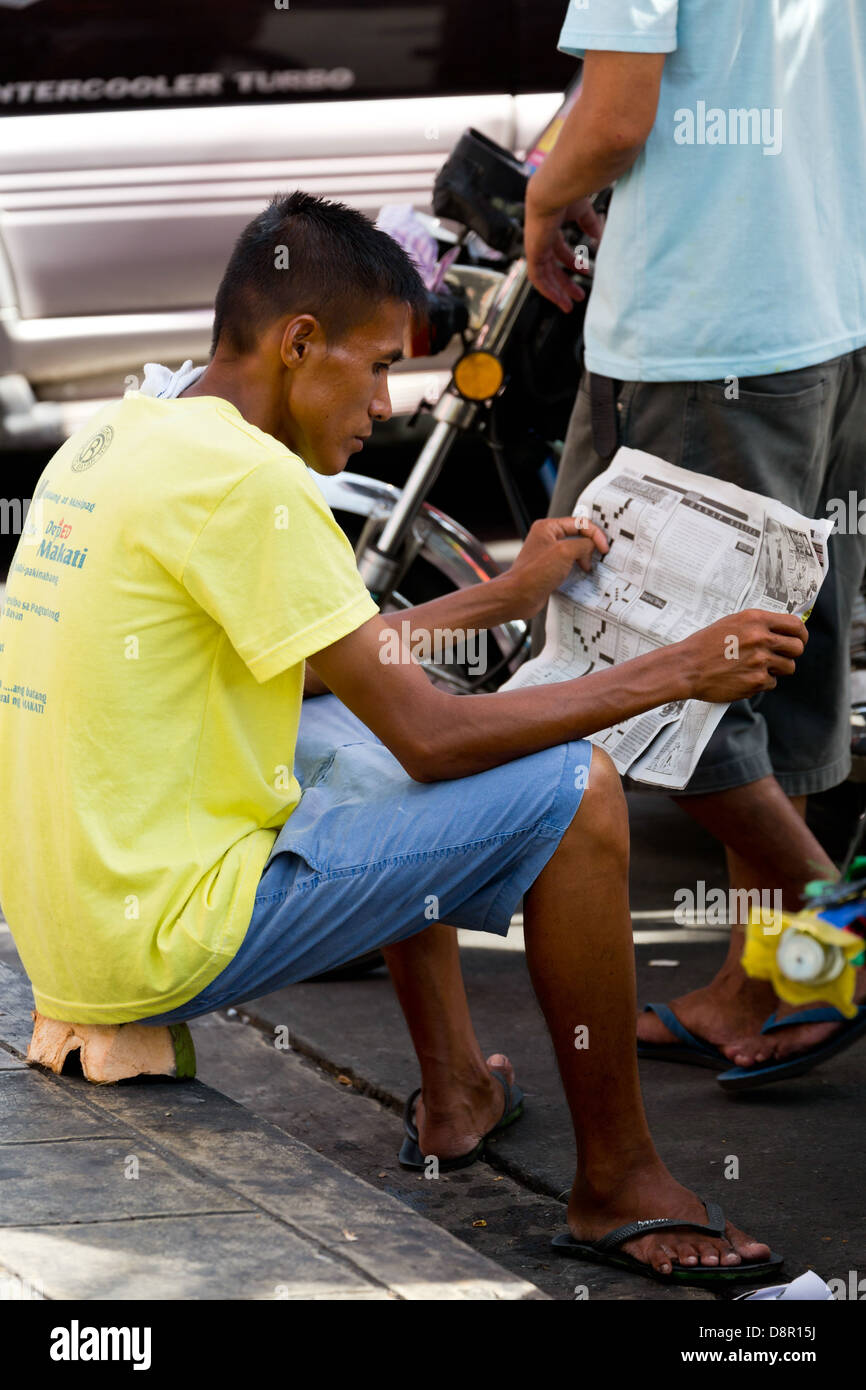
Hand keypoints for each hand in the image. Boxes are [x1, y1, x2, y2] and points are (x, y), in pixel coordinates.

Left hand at [504, 515, 608, 622]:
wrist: (519, 597)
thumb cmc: (533, 575)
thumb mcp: (564, 552)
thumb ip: (583, 545)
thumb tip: (593, 547)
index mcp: (548, 527)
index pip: (580, 523)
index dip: (595, 534)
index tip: (604, 547)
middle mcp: (547, 538)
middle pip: (578, 535)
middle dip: (590, 546)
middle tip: (597, 556)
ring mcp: (549, 554)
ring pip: (575, 550)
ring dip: (585, 558)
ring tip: (587, 567)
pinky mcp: (551, 568)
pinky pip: (570, 563)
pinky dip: (578, 568)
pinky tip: (580, 575)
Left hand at [524, 190, 603, 312]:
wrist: (556, 185)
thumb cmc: (571, 188)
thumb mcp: (584, 211)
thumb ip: (590, 224)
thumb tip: (598, 239)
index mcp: (551, 224)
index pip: (559, 249)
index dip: (572, 263)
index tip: (586, 273)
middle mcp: (541, 235)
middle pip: (552, 264)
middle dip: (565, 281)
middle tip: (578, 296)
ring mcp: (535, 244)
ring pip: (544, 274)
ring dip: (558, 290)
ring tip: (570, 305)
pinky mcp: (532, 251)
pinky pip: (537, 277)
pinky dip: (547, 289)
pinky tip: (558, 299)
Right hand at [676, 610, 807, 703]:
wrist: (686, 667)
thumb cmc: (705, 645)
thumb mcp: (732, 623)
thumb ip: (758, 625)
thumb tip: (782, 630)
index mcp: (756, 619)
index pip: (795, 625)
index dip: (801, 634)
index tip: (798, 640)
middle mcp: (761, 638)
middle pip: (798, 647)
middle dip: (791, 653)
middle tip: (780, 656)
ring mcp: (760, 661)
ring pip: (788, 667)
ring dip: (777, 669)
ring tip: (756, 667)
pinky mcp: (756, 681)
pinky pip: (772, 683)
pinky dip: (761, 682)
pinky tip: (744, 677)